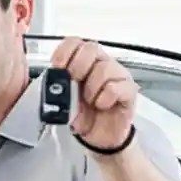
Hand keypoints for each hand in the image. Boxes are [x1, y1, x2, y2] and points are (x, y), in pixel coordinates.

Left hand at [51, 37, 138, 151]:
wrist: (100, 137)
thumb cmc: (84, 115)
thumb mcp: (64, 100)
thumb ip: (59, 86)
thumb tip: (52, 79)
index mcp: (84, 62)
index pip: (75, 42)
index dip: (64, 51)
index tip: (57, 66)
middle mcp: (102, 64)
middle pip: (91, 48)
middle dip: (77, 66)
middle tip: (73, 83)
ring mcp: (117, 75)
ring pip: (104, 68)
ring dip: (91, 87)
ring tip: (90, 100)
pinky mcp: (129, 90)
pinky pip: (116, 87)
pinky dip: (104, 98)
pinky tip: (102, 105)